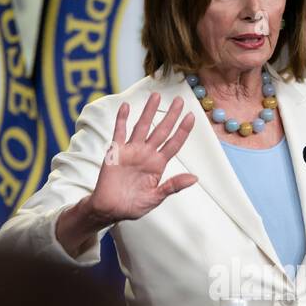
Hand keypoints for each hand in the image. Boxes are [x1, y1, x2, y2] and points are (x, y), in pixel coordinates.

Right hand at [88, 93, 197, 223]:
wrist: (110, 209)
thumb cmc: (133, 205)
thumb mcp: (156, 197)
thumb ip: (173, 186)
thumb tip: (194, 178)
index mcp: (158, 164)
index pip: (173, 143)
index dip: (182, 130)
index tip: (191, 116)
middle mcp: (146, 154)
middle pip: (161, 130)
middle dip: (170, 115)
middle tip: (179, 100)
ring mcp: (131, 151)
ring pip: (142, 126)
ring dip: (149, 112)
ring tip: (156, 96)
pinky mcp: (116, 151)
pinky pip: (119, 132)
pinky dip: (122, 119)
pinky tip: (126, 106)